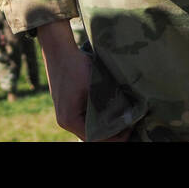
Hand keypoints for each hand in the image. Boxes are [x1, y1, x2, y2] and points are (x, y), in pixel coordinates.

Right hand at [36, 20, 129, 141]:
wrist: (58, 48)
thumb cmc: (75, 65)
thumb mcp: (95, 85)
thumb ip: (109, 104)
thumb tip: (128, 117)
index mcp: (69, 119)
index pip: (95, 139)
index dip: (114, 137)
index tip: (129, 127)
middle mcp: (65, 121)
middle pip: (91, 137)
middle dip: (111, 134)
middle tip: (129, 126)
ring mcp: (64, 114)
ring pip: (88, 129)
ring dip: (104, 126)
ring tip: (122, 120)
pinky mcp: (67, 106)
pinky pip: (84, 120)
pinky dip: (97, 119)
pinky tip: (110, 112)